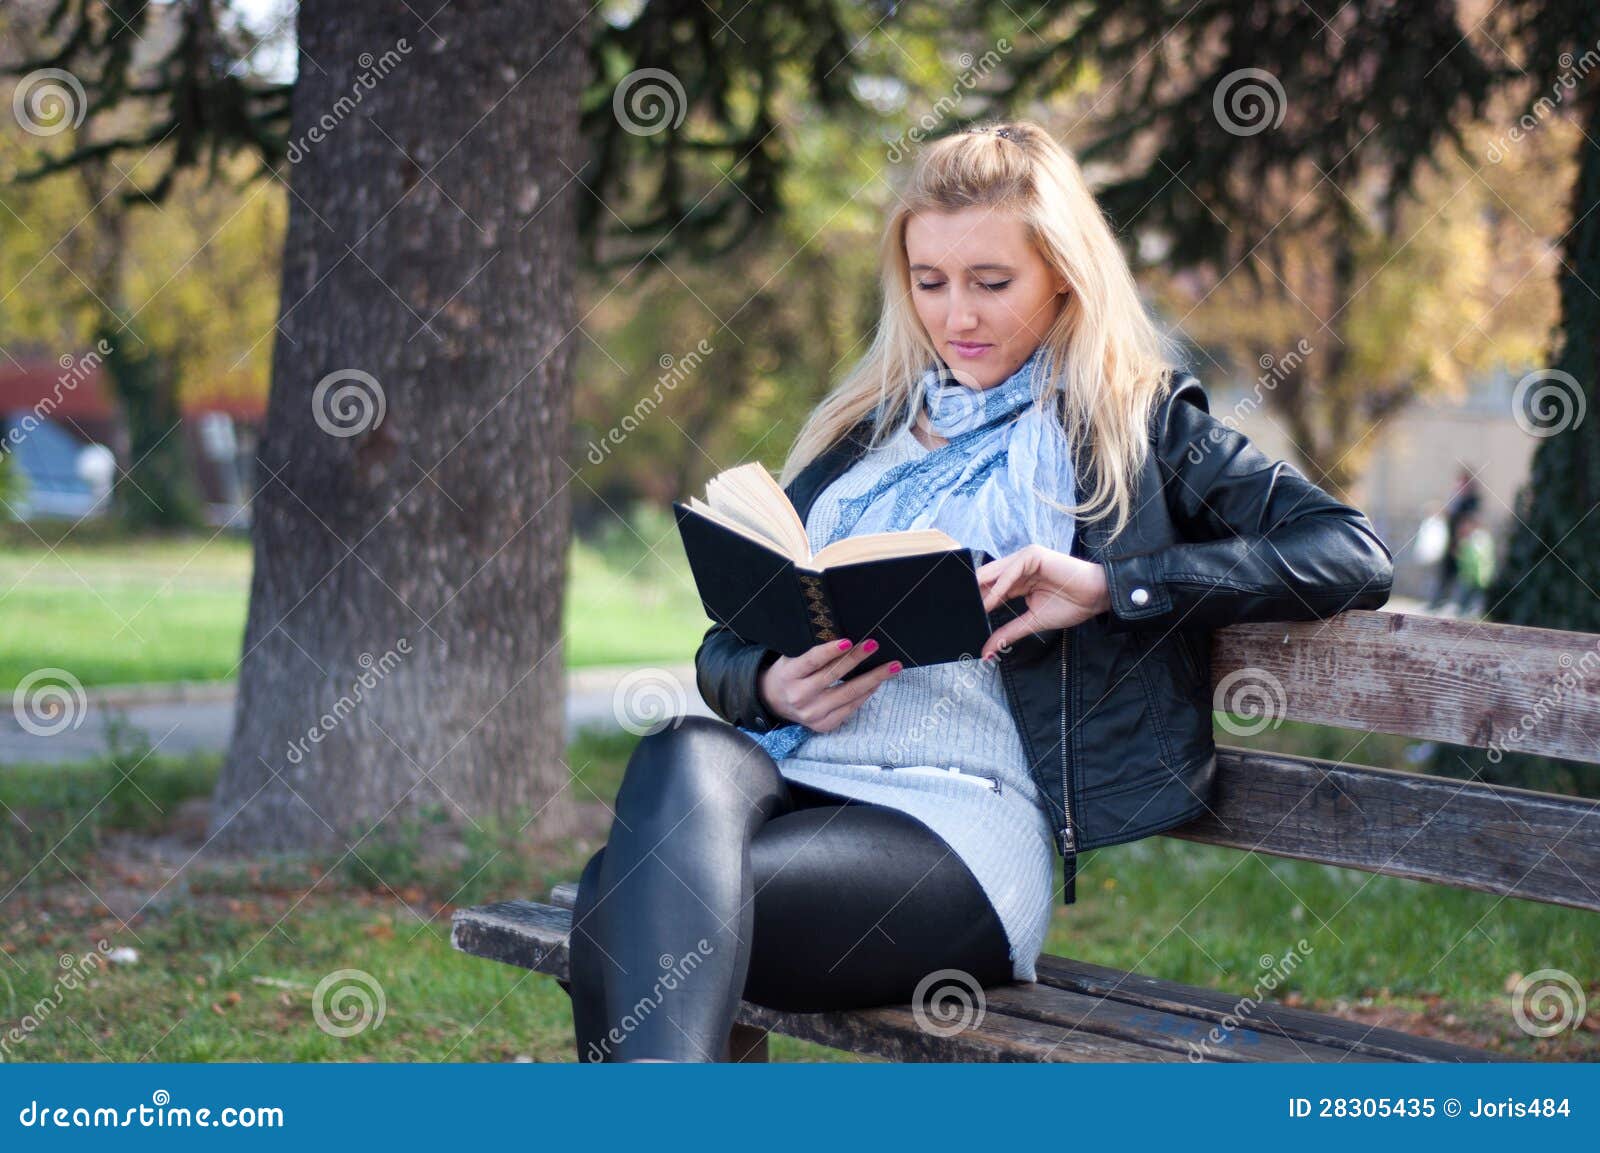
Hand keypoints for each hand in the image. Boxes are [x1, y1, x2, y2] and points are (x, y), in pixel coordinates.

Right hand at [757, 636, 902, 731]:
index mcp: (789, 676)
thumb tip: (848, 642)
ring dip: (873, 679)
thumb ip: (814, 654)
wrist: (774, 702)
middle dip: (857, 659)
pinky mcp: (823, 725)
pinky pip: (850, 708)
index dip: (830, 652)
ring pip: (847, 695)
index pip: (812, 661)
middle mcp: (799, 697)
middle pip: (833, 677)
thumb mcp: (792, 659)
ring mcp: (812, 714)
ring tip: (891, 667)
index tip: (848, 641)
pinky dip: (865, 694)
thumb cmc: (789, 673)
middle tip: (874, 645)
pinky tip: (877, 683)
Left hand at [976, 545, 1110, 659]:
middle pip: (988, 579)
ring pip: (995, 573)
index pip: (989, 589)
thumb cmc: (1070, 605)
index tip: (963, 618)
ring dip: (983, 592)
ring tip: (971, 609)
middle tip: (958, 612)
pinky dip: (1000, 587)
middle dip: (974, 595)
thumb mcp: (1032, 622)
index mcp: (1017, 580)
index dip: (976, 602)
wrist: (1096, 598)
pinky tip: (991, 601)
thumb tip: (987, 651)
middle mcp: (1018, 567)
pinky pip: (1011, 571)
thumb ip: (1008, 633)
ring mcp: (1025, 558)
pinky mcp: (1033, 555)